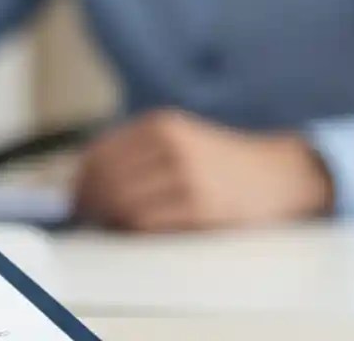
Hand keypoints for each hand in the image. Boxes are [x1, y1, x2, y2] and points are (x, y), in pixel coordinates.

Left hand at [73, 109, 333, 231]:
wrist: (279, 174)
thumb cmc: (220, 160)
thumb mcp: (178, 137)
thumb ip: (135, 150)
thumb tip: (82, 177)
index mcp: (161, 124)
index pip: (100, 153)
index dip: (79, 178)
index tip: (74, 193)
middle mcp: (172, 146)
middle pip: (106, 178)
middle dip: (88, 200)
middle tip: (85, 214)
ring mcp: (187, 178)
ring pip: (121, 201)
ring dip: (106, 216)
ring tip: (107, 222)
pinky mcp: (201, 209)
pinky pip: (145, 222)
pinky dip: (129, 228)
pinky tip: (132, 228)